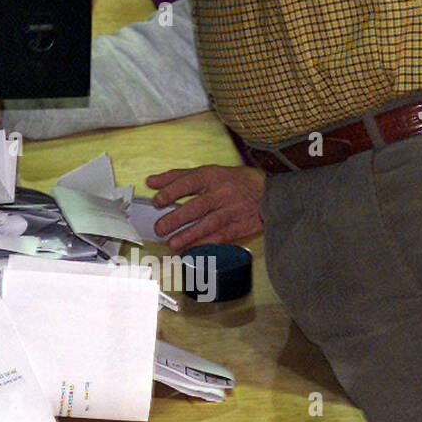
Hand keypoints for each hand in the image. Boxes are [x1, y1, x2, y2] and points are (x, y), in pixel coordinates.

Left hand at [145, 164, 264, 251]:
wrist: (270, 192)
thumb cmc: (234, 181)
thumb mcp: (208, 172)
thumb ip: (178, 176)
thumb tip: (151, 181)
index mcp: (212, 176)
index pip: (188, 182)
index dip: (171, 192)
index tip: (156, 201)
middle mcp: (221, 193)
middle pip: (196, 206)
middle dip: (176, 219)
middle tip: (159, 228)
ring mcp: (232, 210)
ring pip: (208, 224)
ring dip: (188, 235)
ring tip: (172, 243)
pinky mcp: (240, 225)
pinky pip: (220, 236)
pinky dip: (205, 244)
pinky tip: (191, 249)